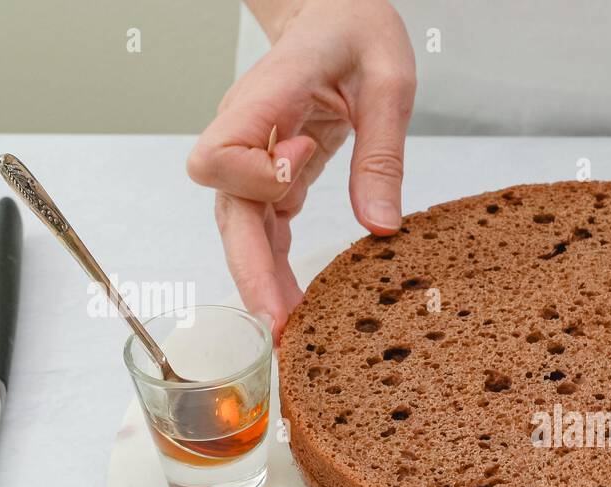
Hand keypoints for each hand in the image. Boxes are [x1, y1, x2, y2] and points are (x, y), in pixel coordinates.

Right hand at [187, 0, 415, 339]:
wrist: (335, 12)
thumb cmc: (355, 28)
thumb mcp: (389, 78)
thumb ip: (383, 151)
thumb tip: (380, 225)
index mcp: (267, 96)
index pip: (222, 152)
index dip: (254, 177)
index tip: (298, 171)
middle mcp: (247, 130)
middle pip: (227, 208)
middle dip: (251, 267)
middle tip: (278, 323)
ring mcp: (254, 154)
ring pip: (241, 228)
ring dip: (263, 278)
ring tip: (291, 331)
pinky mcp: (273, 175)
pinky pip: (266, 229)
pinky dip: (278, 267)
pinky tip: (299, 303)